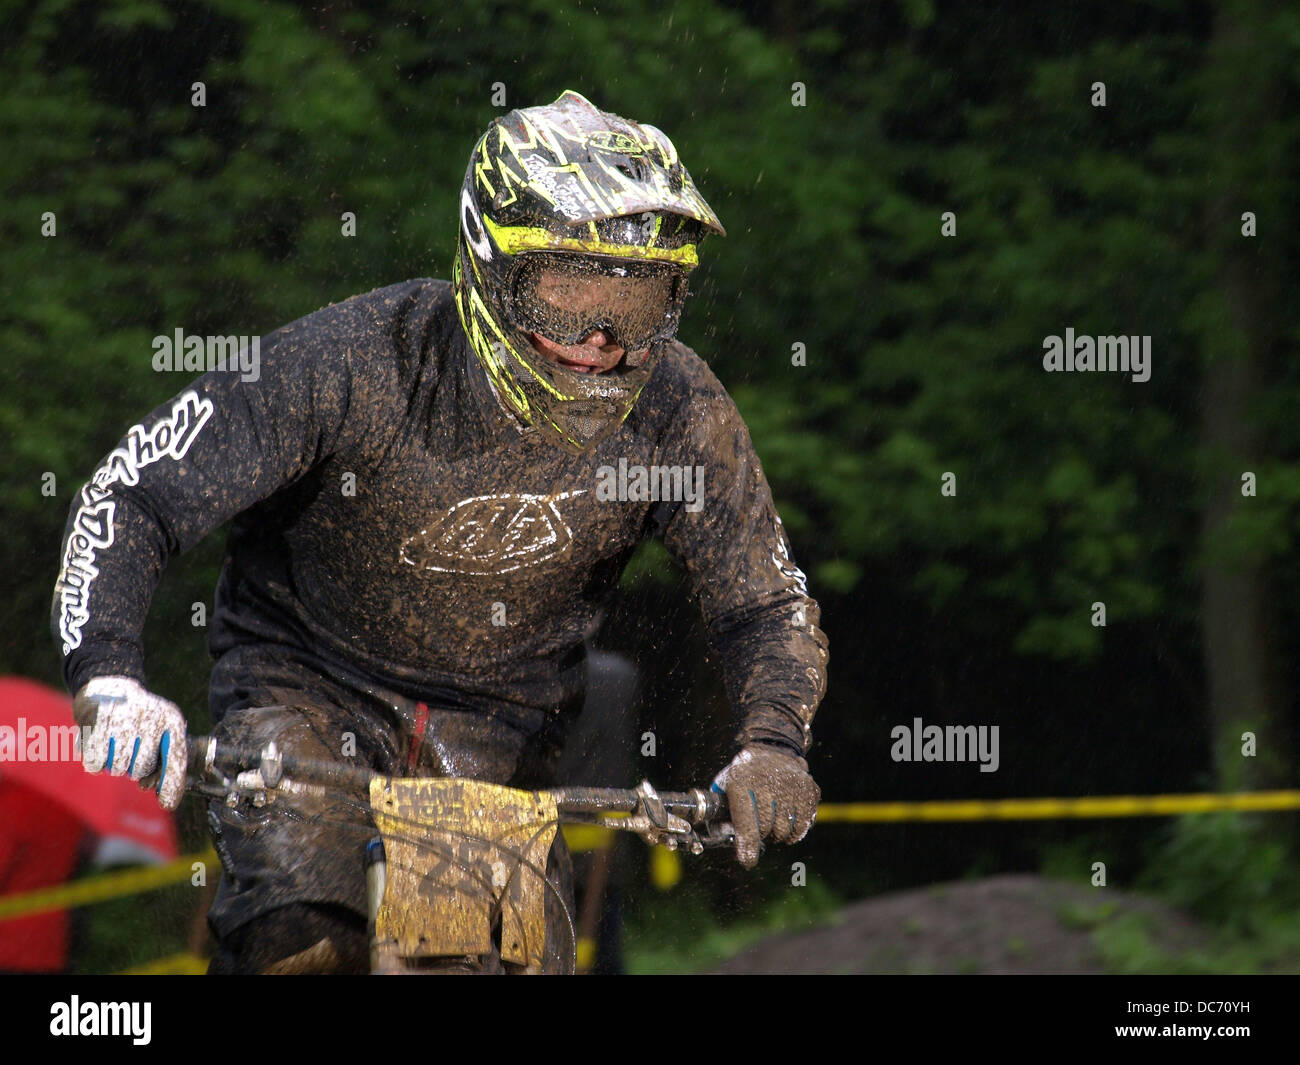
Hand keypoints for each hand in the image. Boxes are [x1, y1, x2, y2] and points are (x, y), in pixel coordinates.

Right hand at [73, 676, 187, 810]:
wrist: (111, 688)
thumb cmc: (142, 718)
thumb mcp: (163, 731)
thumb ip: (166, 761)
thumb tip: (163, 797)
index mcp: (170, 720)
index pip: (175, 757)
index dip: (172, 783)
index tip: (168, 804)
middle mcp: (149, 718)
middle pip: (141, 768)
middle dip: (135, 767)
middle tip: (131, 750)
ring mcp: (122, 720)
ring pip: (118, 767)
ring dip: (116, 763)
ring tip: (117, 743)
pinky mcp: (96, 724)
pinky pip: (96, 763)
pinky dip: (96, 761)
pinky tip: (101, 745)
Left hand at [712, 745, 819, 868]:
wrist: (772, 745)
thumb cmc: (745, 774)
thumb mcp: (726, 785)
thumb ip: (723, 813)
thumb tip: (726, 840)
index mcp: (743, 781)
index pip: (747, 821)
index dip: (748, 845)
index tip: (748, 860)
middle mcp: (769, 782)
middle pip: (768, 828)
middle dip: (763, 835)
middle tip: (760, 830)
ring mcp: (792, 785)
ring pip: (787, 829)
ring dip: (779, 834)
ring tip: (773, 824)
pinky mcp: (809, 789)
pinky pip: (804, 824)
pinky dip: (796, 830)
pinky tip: (789, 823)